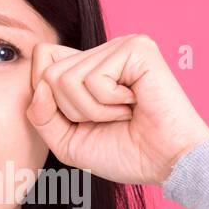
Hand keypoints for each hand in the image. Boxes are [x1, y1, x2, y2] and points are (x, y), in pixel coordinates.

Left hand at [25, 34, 208, 185]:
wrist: (168, 163)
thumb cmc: (126, 154)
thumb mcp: (69, 142)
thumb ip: (42, 116)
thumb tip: (40, 88)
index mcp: (90, 65)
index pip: (42, 61)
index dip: (50, 100)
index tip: (84, 121)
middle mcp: (105, 50)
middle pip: (49, 73)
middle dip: (73, 111)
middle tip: (110, 119)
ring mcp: (121, 45)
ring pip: (66, 78)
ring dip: (92, 111)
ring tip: (122, 114)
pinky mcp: (136, 48)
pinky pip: (92, 79)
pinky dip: (108, 104)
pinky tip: (133, 104)